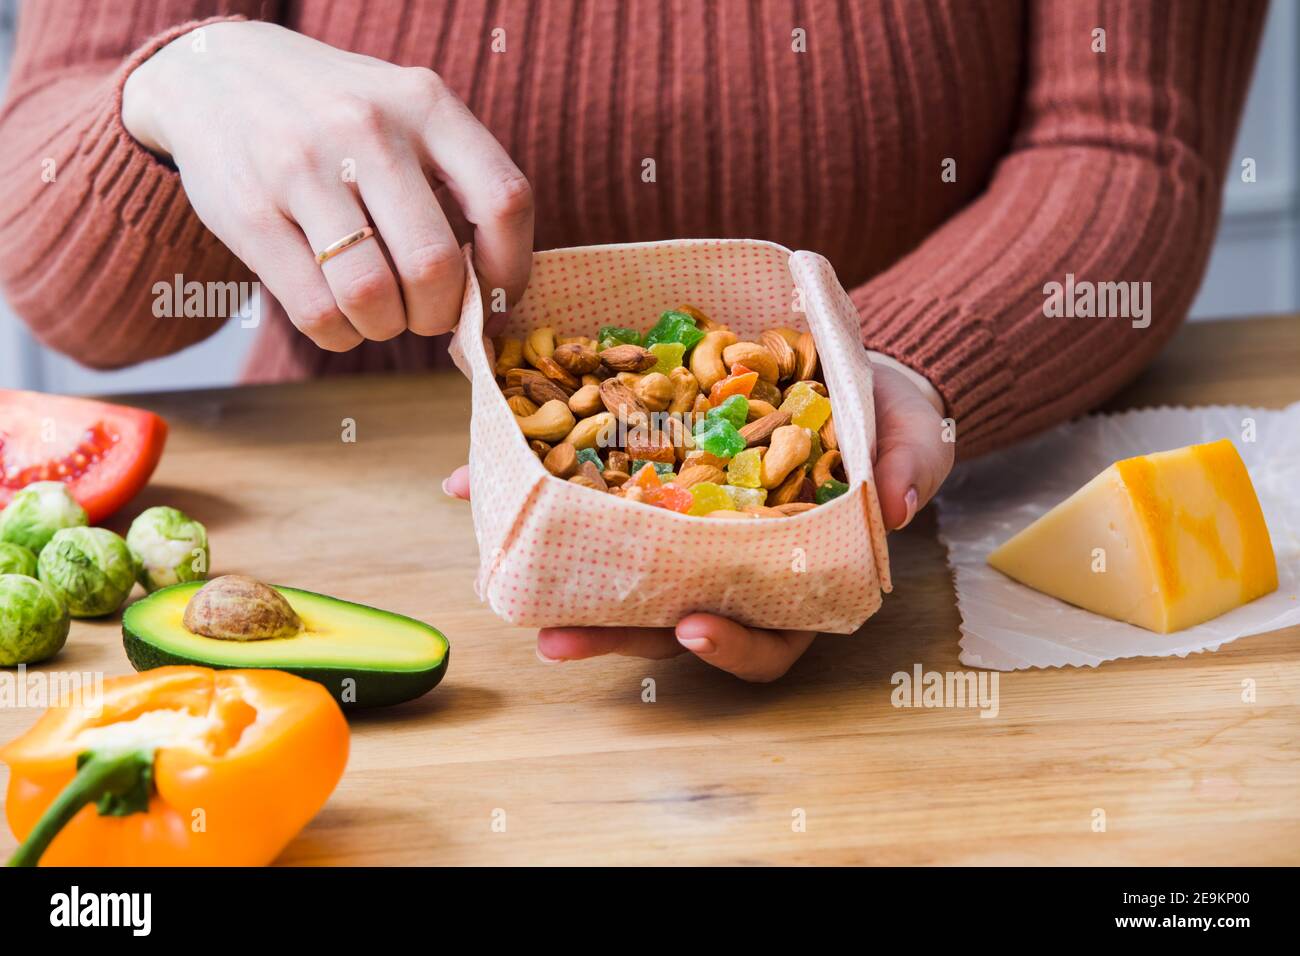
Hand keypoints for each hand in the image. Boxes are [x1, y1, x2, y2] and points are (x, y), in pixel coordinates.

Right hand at [122, 21, 532, 349]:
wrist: (216, 71)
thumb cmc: (338, 115)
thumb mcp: (406, 112)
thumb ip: (457, 181)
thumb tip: (492, 295)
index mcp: (425, 103)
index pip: (502, 201)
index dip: (509, 270)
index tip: (494, 296)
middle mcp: (367, 128)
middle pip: (434, 265)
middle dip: (440, 314)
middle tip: (427, 313)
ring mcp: (302, 167)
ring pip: (371, 296)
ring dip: (386, 328)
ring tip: (382, 314)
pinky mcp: (250, 212)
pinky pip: (316, 311)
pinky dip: (340, 335)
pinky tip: (340, 316)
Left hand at [444, 359, 952, 680]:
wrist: (842, 365)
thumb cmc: (882, 413)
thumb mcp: (908, 430)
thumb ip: (907, 462)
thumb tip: (896, 504)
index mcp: (798, 575)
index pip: (769, 636)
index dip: (732, 645)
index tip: (692, 627)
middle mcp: (734, 566)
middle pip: (673, 620)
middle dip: (617, 633)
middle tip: (559, 638)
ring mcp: (685, 529)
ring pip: (622, 575)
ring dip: (562, 582)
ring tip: (506, 576)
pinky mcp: (644, 485)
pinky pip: (590, 503)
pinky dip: (536, 500)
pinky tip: (476, 485)